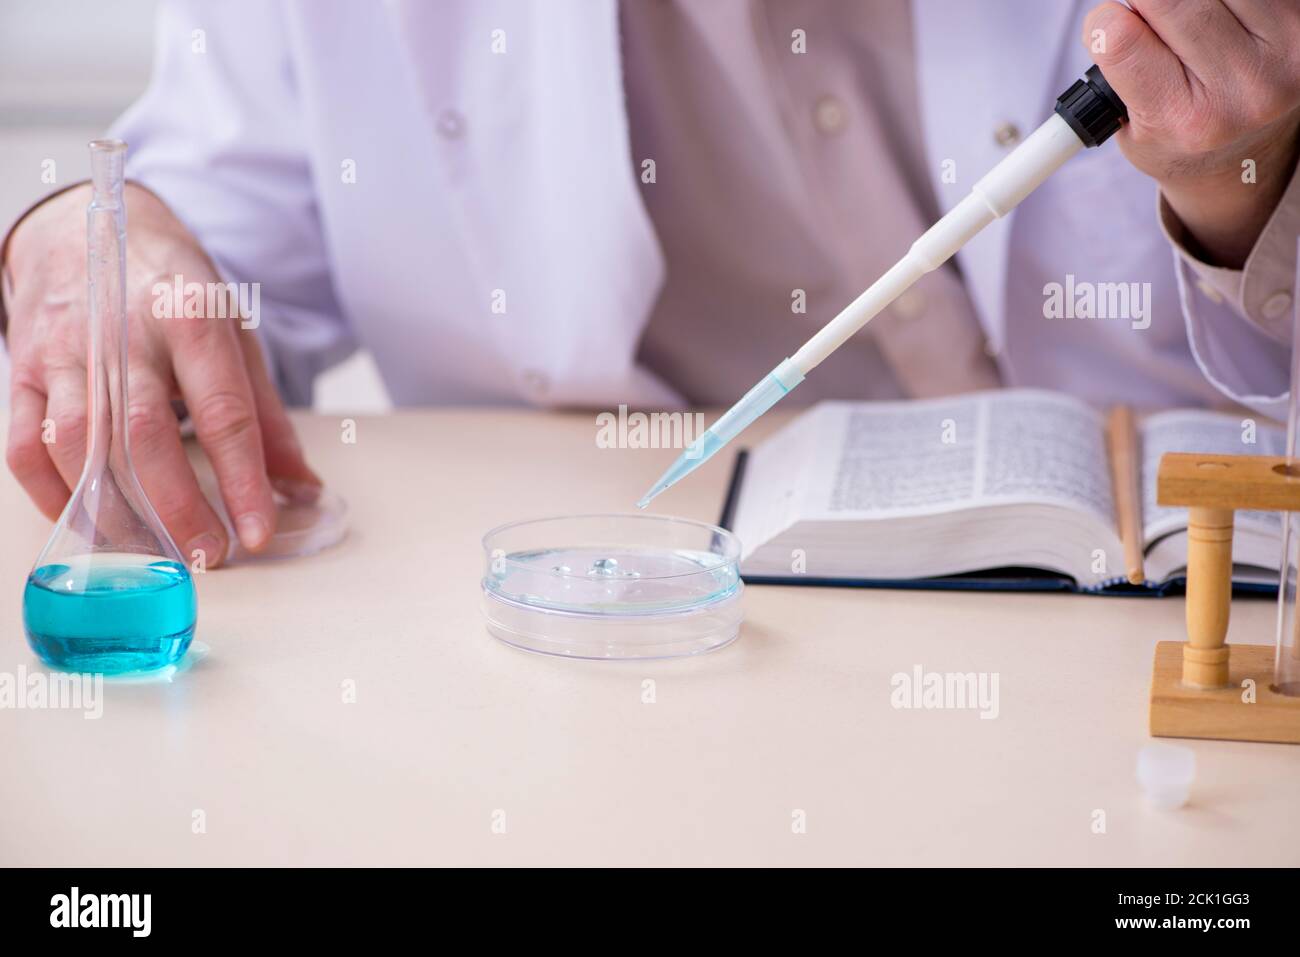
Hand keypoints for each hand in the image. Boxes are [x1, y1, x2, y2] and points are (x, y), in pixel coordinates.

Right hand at [3, 182, 319, 565]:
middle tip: (210, 555)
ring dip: (115, 509)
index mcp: (191, 317)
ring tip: (154, 551)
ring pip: (80, 444)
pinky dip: (52, 493)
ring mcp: (65, 351)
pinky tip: (88, 521)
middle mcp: (124, 333)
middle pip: (144, 434)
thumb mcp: (234, 334)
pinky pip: (27, 444)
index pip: (222, 410)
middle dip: (179, 506)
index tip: (256, 532)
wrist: (85, 228)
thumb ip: (266, 415)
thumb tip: (302, 487)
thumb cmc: (171, 290)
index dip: (242, 479)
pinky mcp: (23, 368)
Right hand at [1084, 0, 1299, 266]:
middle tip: (1152, 23)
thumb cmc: (1178, 134)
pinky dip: (1227, 2)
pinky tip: (1225, 21)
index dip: (1104, 22)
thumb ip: (1123, 63)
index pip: (1120, 37)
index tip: (1110, 27)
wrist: (1244, 163)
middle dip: (1150, 3)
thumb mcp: (1128, 123)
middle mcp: (1240, 90)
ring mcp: (1285, 56)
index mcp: (1183, 122)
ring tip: (1194, 24)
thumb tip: (1125, 4)